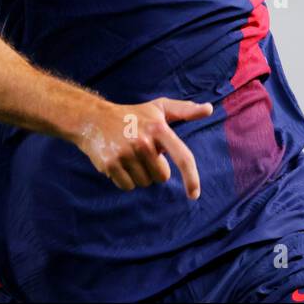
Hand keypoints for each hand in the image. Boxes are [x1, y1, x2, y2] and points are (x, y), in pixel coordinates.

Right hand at [74, 97, 213, 198]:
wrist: (93, 119)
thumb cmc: (132, 115)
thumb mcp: (158, 108)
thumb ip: (184, 110)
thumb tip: (210, 109)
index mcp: (159, 128)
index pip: (182, 156)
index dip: (191, 178)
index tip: (194, 195)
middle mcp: (143, 141)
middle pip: (161, 176)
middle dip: (155, 169)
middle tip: (142, 152)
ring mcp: (126, 154)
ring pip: (145, 182)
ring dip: (139, 174)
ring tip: (129, 155)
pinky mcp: (111, 164)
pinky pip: (128, 186)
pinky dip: (126, 179)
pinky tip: (119, 162)